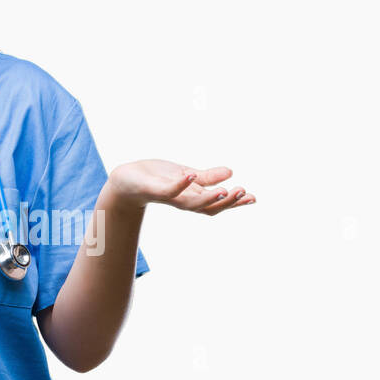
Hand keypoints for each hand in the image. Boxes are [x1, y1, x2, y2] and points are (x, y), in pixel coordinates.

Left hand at [107, 159, 255, 213]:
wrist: (126, 181)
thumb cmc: (156, 178)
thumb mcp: (186, 175)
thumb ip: (207, 177)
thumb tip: (231, 172)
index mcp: (193, 197)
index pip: (217, 203)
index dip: (235, 202)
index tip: (253, 198)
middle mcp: (183, 201)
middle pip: (209, 208)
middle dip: (227, 202)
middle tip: (244, 193)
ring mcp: (170, 197)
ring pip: (192, 204)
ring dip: (209, 198)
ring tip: (225, 189)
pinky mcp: (155, 190)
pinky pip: (169, 190)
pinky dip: (180, 185)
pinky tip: (191, 175)